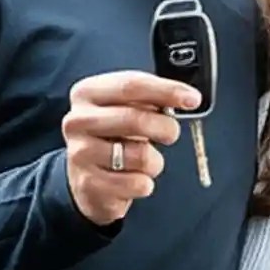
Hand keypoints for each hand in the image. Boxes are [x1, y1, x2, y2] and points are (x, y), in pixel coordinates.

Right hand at [61, 71, 197, 225]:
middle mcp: (77, 121)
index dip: (167, 91)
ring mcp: (79, 153)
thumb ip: (151, 98)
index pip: (131, 85)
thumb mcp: (127, 107)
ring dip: (155, 161)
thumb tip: (187, 98)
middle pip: (135, 119)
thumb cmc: (115, 135)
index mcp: (87, 93)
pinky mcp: (88, 184)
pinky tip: (132, 178)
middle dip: (165, 128)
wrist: (86, 176)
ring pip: (140, 156)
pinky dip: (145, 183)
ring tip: (144, 160)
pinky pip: (137, 184)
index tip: (193, 99)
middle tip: (171, 134)